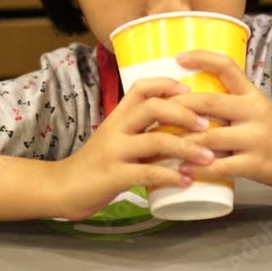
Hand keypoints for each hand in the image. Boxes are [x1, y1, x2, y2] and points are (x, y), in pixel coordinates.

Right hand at [55, 78, 215, 220]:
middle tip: (208, 124)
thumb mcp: (117, 139)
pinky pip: (147, 172)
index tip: (190, 91)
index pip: (141, 87)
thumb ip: (142, 132)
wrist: (62, 187)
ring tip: (209, 156)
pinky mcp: (114, 175)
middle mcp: (116, 128)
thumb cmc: (96, 163)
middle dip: (184, 113)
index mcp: (118, 116)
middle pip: (152, 107)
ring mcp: (115, 151)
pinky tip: (187, 181)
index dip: (167, 84)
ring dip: (187, 147)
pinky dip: (171, 176)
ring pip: (155, 140)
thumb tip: (182, 128)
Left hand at [168, 51, 271, 188]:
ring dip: (180, 142)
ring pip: (208, 136)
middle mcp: (253, 111)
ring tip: (158, 145)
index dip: (201, 58)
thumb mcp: (259, 108)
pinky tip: (182, 169)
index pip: (226, 66)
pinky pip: (220, 166)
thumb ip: (232, 104)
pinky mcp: (256, 164)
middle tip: (153, 112)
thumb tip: (192, 100)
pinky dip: (197, 168)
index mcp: (252, 94)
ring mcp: (255, 138)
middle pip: (207, 102)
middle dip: (176, 107)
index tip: (177, 57)